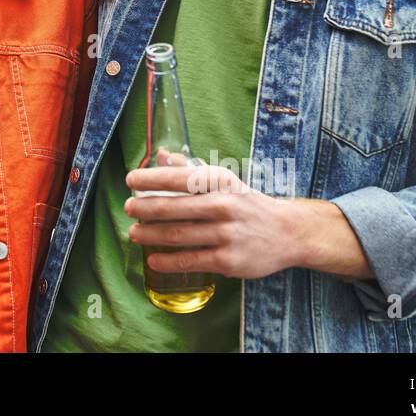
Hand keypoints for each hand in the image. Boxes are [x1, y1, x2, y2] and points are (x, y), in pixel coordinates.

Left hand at [122, 151, 297, 279]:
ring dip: (149, 235)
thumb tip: (164, 154)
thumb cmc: (248, 203)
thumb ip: (193, 168)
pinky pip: (190, 260)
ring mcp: (226, 234)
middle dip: (144, 208)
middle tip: (127, 209)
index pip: (179, 177)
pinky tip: (152, 259)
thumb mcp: (225, 181)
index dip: (150, 178)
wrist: (288, 233)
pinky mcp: (228, 260)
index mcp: (220, 182)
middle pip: (173, 207)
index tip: (130, 180)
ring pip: (177, 235)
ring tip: (134, 233)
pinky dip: (167, 261)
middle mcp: (223, 205)